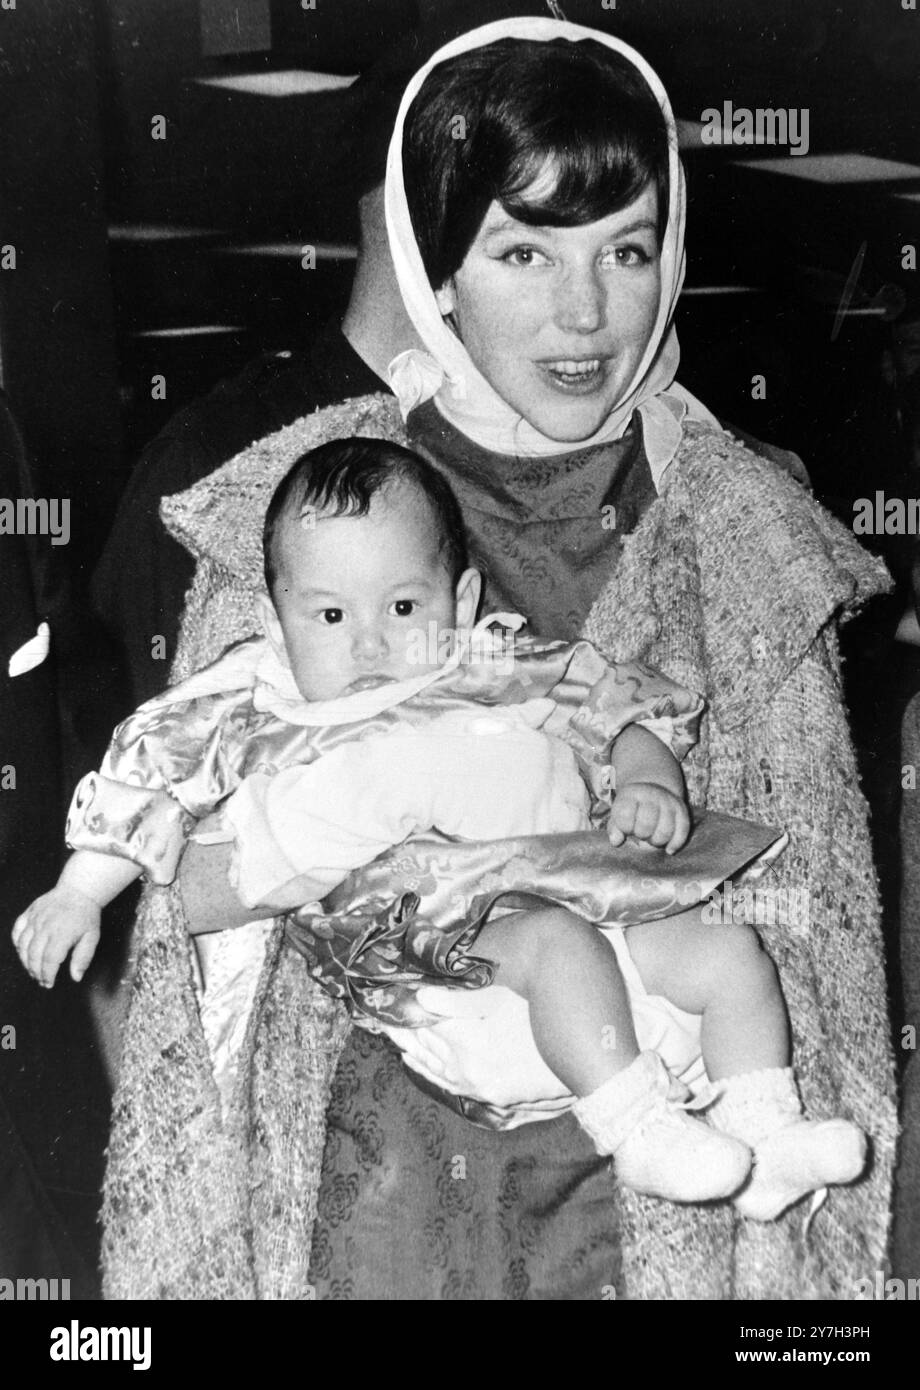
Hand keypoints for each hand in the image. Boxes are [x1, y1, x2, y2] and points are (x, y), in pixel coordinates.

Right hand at [11, 886, 101, 987]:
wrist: (79, 891)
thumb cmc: (86, 915)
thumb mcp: (92, 937)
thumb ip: (83, 958)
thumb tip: (76, 977)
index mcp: (62, 933)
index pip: (49, 961)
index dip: (47, 975)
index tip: (49, 984)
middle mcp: (45, 926)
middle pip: (33, 956)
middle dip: (36, 972)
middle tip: (41, 980)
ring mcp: (35, 918)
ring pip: (22, 945)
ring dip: (25, 961)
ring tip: (32, 970)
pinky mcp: (29, 913)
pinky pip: (17, 930)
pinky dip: (17, 943)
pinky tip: (23, 951)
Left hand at [388, 984, 570, 1110]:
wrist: (585, 1061)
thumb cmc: (544, 1020)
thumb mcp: (504, 1001)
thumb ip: (459, 1000)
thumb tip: (419, 994)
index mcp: (469, 1045)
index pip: (424, 1024)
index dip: (404, 1008)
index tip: (387, 996)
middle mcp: (467, 1072)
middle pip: (423, 1047)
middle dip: (402, 1029)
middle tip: (380, 1013)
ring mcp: (477, 1088)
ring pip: (431, 1068)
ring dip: (411, 1049)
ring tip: (391, 1033)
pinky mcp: (488, 1097)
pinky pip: (446, 1084)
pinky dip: (426, 1071)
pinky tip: (415, 1062)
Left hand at [607, 781, 689, 854]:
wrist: (654, 788)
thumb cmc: (632, 808)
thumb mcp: (619, 813)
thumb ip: (614, 828)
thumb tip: (616, 842)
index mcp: (631, 794)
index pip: (625, 816)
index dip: (625, 828)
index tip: (626, 828)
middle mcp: (651, 795)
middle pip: (646, 825)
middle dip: (641, 835)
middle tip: (640, 833)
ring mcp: (668, 802)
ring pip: (665, 831)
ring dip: (657, 842)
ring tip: (652, 839)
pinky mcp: (682, 810)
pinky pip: (682, 830)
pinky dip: (676, 843)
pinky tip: (669, 850)